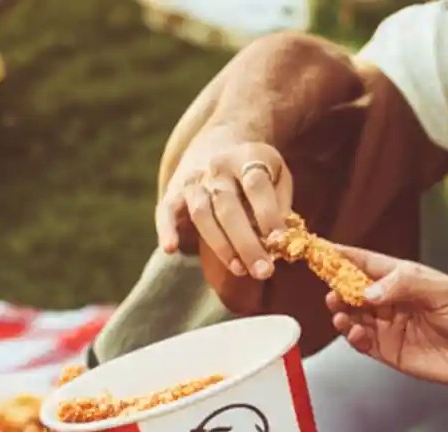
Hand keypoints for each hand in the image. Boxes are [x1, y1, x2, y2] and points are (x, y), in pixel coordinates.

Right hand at [156, 129, 293, 279]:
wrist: (215, 145)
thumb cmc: (254, 172)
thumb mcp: (276, 174)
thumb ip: (281, 202)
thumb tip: (281, 238)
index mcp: (247, 158)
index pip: (256, 186)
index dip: (267, 214)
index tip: (280, 241)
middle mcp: (217, 168)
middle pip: (228, 206)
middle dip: (246, 242)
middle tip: (263, 271)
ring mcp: (193, 181)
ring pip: (202, 213)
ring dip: (220, 245)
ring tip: (240, 270)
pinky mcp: (173, 193)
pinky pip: (166, 212)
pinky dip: (166, 230)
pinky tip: (171, 249)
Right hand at [327, 246, 447, 389]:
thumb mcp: (442, 291)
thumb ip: (404, 286)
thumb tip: (367, 291)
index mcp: (404, 279)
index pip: (368, 263)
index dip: (344, 256)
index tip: (321, 249)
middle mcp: (392, 300)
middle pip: (354, 290)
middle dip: (338, 287)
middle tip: (332, 290)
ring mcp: (389, 326)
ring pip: (353, 316)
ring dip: (341, 312)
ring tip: (339, 310)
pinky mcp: (389, 351)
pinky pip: (362, 342)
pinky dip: (352, 336)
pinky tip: (352, 331)